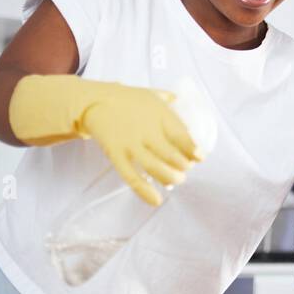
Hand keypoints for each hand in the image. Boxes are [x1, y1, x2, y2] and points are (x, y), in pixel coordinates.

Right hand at [9, 75, 200, 205]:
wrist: (92, 102)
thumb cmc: (125, 99)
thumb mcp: (149, 93)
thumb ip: (166, 98)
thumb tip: (181, 99)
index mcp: (159, 115)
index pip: (182, 135)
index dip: (193, 149)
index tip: (200, 157)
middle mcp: (147, 131)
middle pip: (172, 155)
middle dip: (183, 166)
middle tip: (185, 169)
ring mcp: (131, 145)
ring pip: (155, 168)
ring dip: (170, 178)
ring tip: (176, 180)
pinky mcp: (117, 156)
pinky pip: (132, 178)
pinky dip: (145, 192)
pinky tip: (156, 200)